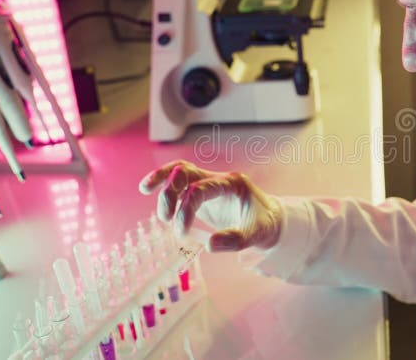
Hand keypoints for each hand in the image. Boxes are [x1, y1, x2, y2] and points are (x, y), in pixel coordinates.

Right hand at [138, 160, 281, 251]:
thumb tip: (210, 245)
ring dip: (163, 185)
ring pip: (179, 171)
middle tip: (165, 219)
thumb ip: (235, 240)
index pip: (201, 188)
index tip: (181, 232)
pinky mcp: (200, 192)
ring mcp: (208, 183)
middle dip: (170, 192)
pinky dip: (162, 183)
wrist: (269, 219)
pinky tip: (146, 188)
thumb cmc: (263, 224)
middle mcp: (217, 179)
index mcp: (232, 184)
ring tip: (159, 212)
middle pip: (185, 171)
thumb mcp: (256, 235)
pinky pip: (178, 182)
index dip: (186, 209)